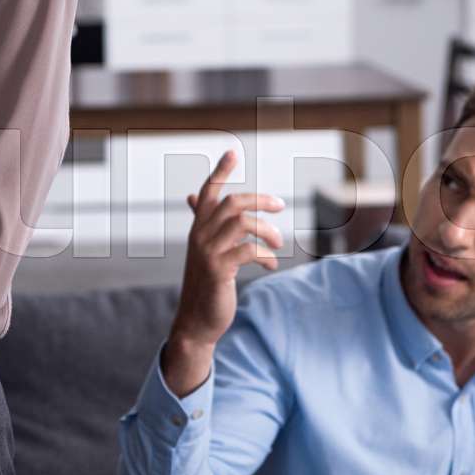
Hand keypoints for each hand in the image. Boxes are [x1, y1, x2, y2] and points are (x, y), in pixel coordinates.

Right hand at [163, 149, 283, 394]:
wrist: (196, 322)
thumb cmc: (206, 285)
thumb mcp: (205, 251)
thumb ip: (205, 224)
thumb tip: (194, 197)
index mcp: (198, 229)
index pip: (208, 192)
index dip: (220, 171)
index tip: (233, 152)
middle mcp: (199, 236)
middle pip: (232, 203)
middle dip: (260, 200)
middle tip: (280, 206)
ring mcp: (207, 252)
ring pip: (242, 223)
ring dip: (267, 231)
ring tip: (279, 244)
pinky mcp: (218, 270)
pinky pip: (247, 250)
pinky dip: (265, 255)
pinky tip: (270, 264)